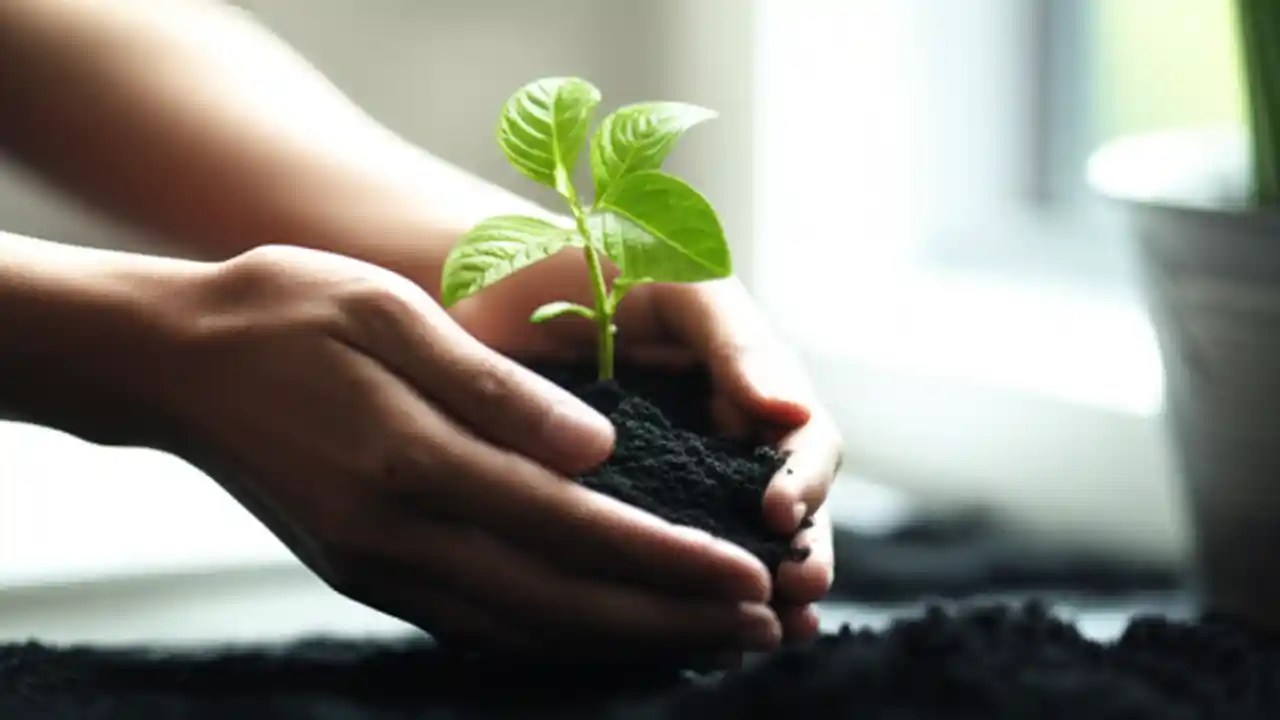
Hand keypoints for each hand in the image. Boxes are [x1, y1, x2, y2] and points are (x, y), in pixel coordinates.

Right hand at [133, 245, 779, 658]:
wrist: (173, 365)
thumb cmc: (288, 315)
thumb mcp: (390, 314)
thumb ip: (498, 389)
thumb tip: (601, 451)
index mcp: (412, 460)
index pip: (572, 528)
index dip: (668, 560)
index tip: (747, 574)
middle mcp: (397, 535)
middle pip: (560, 601)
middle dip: (670, 620)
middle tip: (762, 625)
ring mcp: (377, 567)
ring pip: (523, 630)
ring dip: (625, 642)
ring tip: (709, 642)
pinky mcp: (365, 574)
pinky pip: (478, 626)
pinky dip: (554, 640)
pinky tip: (605, 635)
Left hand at [451, 254, 843, 643]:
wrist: (474, 288)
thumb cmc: (583, 270)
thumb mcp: (673, 287)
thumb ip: (734, 339)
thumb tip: (790, 412)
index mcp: (744, 386)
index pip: (802, 442)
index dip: (805, 480)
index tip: (778, 512)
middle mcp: (716, 443)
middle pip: (781, 513)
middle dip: (799, 555)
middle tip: (797, 593)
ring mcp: (668, 486)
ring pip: (725, 550)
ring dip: (756, 592)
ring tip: (773, 632)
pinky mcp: (611, 518)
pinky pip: (655, 565)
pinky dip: (681, 601)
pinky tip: (696, 637)